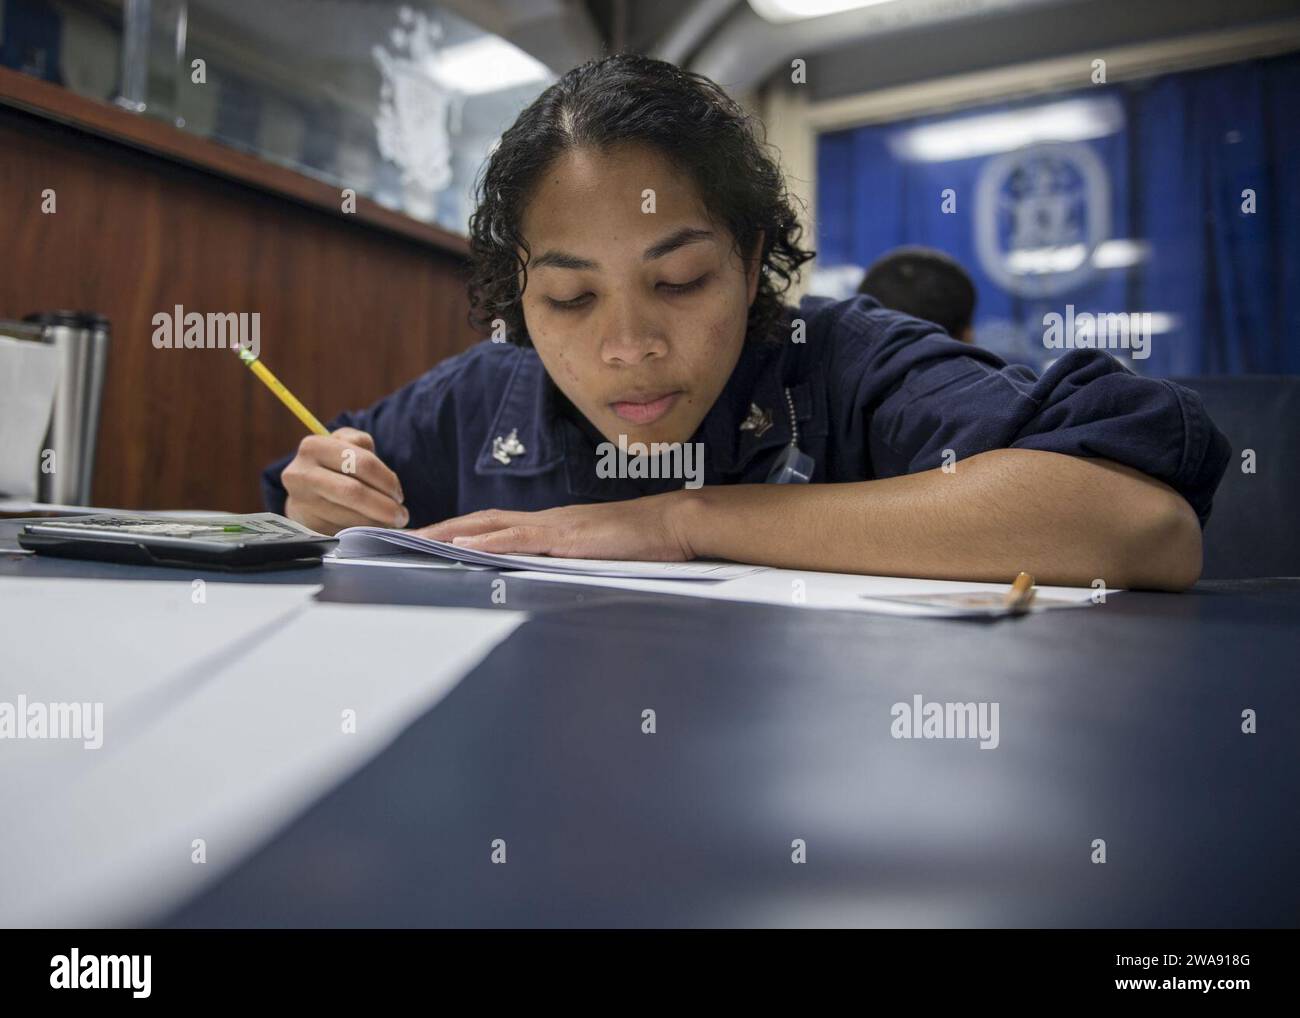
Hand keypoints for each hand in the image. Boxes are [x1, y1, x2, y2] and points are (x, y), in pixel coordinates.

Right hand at [282, 427, 407, 534]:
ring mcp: (300, 502)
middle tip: (400, 515)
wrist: (302, 489)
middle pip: (354, 492)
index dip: (388, 481)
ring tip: (388, 523)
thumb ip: (364, 447)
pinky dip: (362, 534)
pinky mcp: (304, 526)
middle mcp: (301, 474)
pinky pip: (342, 533)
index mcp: (314, 447)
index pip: (363, 464)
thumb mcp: (345, 443)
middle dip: (385, 507)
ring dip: (376, 523)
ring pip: (349, 517)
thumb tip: (386, 479)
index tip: (398, 494)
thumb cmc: (332, 464)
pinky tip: (370, 529)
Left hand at [414, 491, 698, 560]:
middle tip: (404, 540)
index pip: (497, 526)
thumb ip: (575, 567)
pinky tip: (462, 545)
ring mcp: (556, 527)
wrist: (675, 524)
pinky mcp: (567, 536)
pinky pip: (519, 538)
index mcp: (554, 528)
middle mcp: (548, 522)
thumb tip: (554, 585)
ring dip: (451, 532)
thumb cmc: (646, 545)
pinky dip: (487, 541)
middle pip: (482, 521)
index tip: (431, 541)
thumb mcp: (602, 560)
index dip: (462, 531)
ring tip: (416, 541)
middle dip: (441, 529)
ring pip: (491, 525)